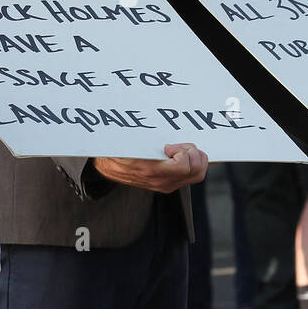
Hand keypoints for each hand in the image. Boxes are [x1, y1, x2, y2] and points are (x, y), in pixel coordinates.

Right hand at [92, 143, 208, 192]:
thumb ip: (149, 138)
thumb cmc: (121, 151)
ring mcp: (167, 184)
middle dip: (194, 154)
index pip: (183, 166)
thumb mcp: (132, 142)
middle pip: (196, 170)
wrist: (111, 167)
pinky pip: (190, 177)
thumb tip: (160, 123)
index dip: (182, 152)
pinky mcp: (168, 185)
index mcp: (152, 170)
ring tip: (181, 149)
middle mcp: (162, 181)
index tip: (169, 145)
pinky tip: (181, 154)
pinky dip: (192, 163)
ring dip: (195, 159)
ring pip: (197, 174)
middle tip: (181, 145)